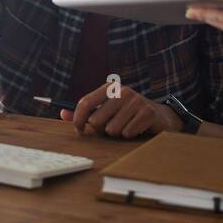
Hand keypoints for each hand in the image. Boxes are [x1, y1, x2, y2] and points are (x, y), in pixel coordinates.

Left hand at [61, 84, 181, 138]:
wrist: (160, 116)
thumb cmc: (128, 114)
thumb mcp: (107, 109)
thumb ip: (85, 111)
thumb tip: (63, 114)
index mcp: (110, 88)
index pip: (85, 102)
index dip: (78, 119)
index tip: (79, 130)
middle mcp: (122, 91)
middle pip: (96, 121)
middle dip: (102, 129)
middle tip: (113, 126)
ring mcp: (136, 101)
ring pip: (112, 130)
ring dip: (117, 133)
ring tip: (126, 126)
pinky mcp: (147, 112)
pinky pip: (127, 133)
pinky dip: (130, 135)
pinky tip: (137, 128)